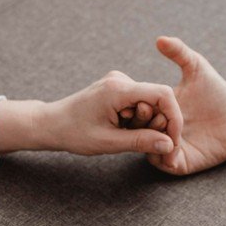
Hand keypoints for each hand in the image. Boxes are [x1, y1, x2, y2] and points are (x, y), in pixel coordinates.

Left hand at [0, 71, 182, 156]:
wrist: (51, 124)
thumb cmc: (74, 133)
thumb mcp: (109, 142)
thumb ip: (141, 142)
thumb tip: (169, 145)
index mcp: (118, 89)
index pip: (162, 94)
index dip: (174, 117)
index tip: (173, 139)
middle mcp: (121, 79)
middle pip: (157, 99)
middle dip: (156, 123)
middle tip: (140, 142)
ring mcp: (119, 82)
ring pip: (149, 103)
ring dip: (144, 123)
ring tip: (121, 134)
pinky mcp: (117, 88)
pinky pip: (139, 103)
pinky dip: (137, 119)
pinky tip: (120, 128)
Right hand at [147, 36, 225, 174]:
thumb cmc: (218, 92)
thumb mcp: (197, 67)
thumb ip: (179, 52)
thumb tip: (159, 39)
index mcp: (159, 110)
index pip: (138, 111)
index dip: (138, 107)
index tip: (145, 100)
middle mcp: (161, 130)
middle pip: (139, 131)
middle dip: (144, 124)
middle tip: (156, 115)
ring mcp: (170, 147)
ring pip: (150, 149)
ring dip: (154, 140)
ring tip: (166, 128)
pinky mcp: (182, 163)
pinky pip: (165, 164)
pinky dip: (165, 156)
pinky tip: (174, 145)